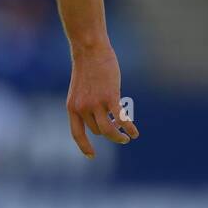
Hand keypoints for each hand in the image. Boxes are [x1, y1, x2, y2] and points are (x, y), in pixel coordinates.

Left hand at [66, 42, 139, 158]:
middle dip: (110, 134)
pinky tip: (135, 132)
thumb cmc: (87, 67)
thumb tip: (103, 117)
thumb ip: (87, 104)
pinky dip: (129, 128)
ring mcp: (96, 104)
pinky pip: (121, 119)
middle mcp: (82, 108)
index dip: (84, 146)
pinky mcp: (110, 98)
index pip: (77, 133)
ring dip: (119, 136)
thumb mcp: (81, 89)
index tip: (92, 156)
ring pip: (109, 130)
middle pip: (98, 131)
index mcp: (72, 107)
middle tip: (120, 135)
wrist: (89, 51)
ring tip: (126, 138)